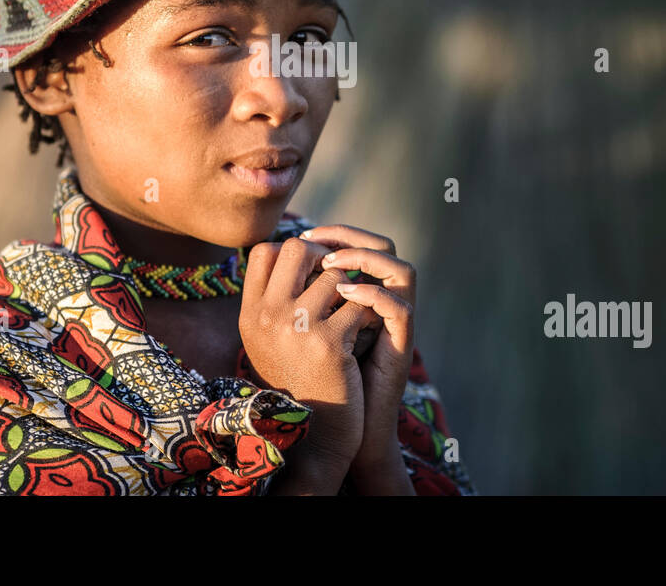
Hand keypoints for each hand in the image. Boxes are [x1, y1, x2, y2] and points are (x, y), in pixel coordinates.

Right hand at [238, 237, 378, 473]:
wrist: (314, 437)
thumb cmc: (297, 384)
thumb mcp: (268, 342)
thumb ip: (274, 302)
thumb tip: (294, 250)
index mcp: (250, 314)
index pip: (264, 250)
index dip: (293, 252)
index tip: (312, 271)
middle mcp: (267, 316)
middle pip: (297, 249)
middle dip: (325, 259)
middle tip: (338, 282)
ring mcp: (297, 327)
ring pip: (335, 275)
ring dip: (351, 291)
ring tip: (352, 315)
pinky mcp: (330, 342)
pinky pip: (358, 304)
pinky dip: (368, 315)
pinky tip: (366, 333)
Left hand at [299, 225, 415, 492]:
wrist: (337, 431)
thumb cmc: (314, 382)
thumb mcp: (295, 333)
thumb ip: (292, 300)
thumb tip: (264, 265)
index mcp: (361, 295)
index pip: (361, 244)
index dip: (334, 233)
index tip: (305, 236)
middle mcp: (383, 303)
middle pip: (383, 245)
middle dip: (346, 235)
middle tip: (314, 240)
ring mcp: (395, 323)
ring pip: (400, 268)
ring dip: (363, 259)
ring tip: (329, 266)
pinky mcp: (400, 345)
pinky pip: (399, 306)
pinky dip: (372, 294)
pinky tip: (344, 295)